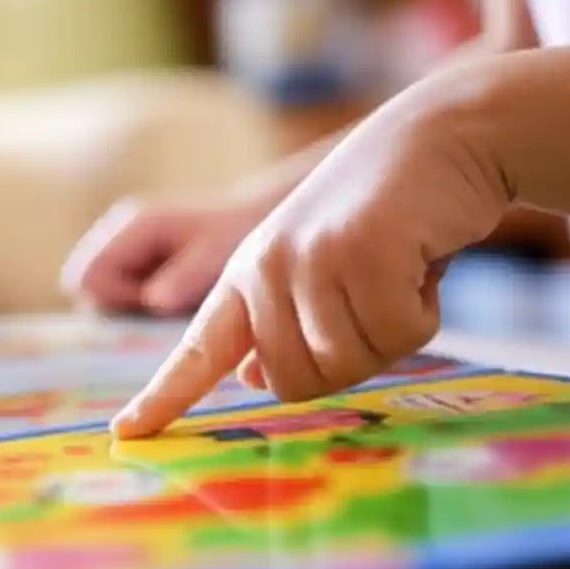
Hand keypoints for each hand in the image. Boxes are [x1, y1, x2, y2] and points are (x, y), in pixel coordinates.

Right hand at [62, 196, 271, 314]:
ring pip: (98, 295)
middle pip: (84, 288)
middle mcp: (118, 234)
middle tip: (166, 308)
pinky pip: (115, 296)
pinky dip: (139, 307)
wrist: (255, 219)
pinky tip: (173, 302)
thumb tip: (153, 301)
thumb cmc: (238, 234)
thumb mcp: (217, 255)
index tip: (153, 306)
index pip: (85, 277)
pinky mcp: (131, 263)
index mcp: (133, 226)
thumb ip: (185, 276)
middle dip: (118, 308)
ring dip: (130, 309)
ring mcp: (122, 248)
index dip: (113, 302)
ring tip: (174, 302)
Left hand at [112, 76, 510, 437]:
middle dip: (351, 359)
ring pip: (350, 362)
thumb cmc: (386, 217)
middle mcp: (264, 269)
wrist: (441, 136)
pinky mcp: (358, 251)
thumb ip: (282, 323)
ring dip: (393, 331)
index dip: (164, 396)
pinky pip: (397, 333)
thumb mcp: (320, 270)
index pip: (197, 349)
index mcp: (247, 277)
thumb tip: (253, 377)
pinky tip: (422, 260)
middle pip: (296, 381)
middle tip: (379, 300)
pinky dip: (423, 311)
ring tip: (400, 272)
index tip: (128, 432)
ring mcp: (307, 257)